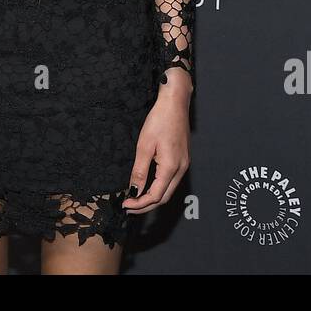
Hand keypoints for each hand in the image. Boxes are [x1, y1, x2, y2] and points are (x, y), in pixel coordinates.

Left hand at [122, 71, 190, 212]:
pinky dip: (159, 188)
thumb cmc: (160, 120)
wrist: (175, 103)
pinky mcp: (183, 159)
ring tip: (136, 199)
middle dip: (146, 206)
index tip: (125, 205)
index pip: (155, 196)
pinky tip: (148, 185)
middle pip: (164, 197)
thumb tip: (134, 191)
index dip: (140, 204)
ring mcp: (184, 165)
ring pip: (169, 190)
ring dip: (153, 198)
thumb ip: (139, 171)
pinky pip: (171, 181)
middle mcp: (181, 169)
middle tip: (129, 207)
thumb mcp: (144, 146)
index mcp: (171, 167)